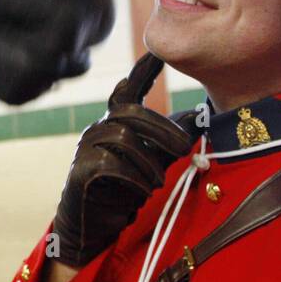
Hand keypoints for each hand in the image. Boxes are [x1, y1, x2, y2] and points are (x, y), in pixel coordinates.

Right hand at [51, 53, 195, 267]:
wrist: (94, 227)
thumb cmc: (123, 192)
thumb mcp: (153, 162)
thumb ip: (169, 141)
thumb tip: (199, 117)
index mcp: (115, 123)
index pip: (128, 91)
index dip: (142, 71)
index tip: (157, 54)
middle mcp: (98, 129)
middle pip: (131, 113)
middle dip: (162, 129)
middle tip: (185, 148)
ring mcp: (86, 148)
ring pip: (124, 137)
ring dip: (149, 160)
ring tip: (159, 181)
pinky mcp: (81, 170)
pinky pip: (111, 163)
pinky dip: (134, 176)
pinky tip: (143, 189)